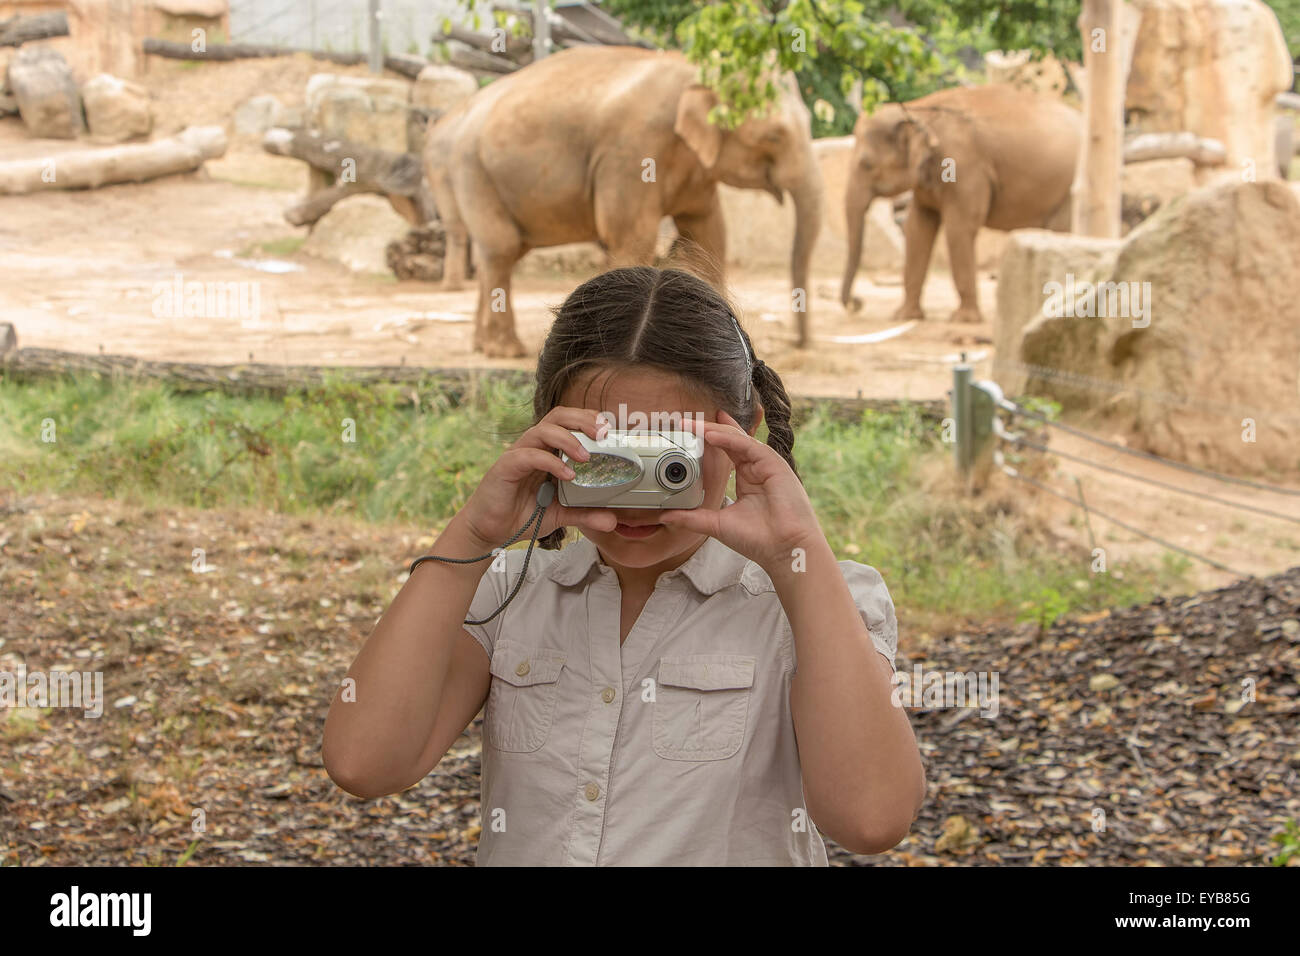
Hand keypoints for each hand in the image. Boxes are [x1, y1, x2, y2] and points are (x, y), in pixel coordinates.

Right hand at [453, 406, 619, 550]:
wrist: (490, 531)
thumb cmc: (522, 514)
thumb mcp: (560, 513)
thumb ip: (585, 513)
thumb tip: (611, 520)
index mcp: (547, 450)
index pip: (569, 422)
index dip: (588, 419)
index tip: (609, 429)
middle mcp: (534, 446)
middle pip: (558, 416)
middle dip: (582, 419)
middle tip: (602, 434)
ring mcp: (519, 454)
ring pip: (543, 429)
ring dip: (568, 439)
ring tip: (586, 457)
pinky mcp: (506, 467)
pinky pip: (529, 455)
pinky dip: (551, 462)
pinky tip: (567, 475)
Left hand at [658, 411, 822, 571]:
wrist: (785, 550)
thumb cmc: (759, 540)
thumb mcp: (717, 525)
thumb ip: (692, 518)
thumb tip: (666, 516)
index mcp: (747, 479)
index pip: (727, 450)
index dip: (709, 438)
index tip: (689, 430)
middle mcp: (757, 468)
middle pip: (731, 439)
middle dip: (708, 428)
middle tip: (686, 420)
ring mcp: (766, 465)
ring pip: (738, 439)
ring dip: (715, 430)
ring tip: (694, 425)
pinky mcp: (774, 464)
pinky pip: (748, 445)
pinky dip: (730, 438)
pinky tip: (712, 435)